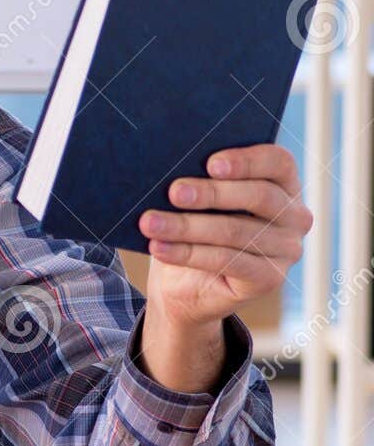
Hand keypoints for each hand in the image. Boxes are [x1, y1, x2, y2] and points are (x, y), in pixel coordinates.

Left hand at [136, 142, 311, 329]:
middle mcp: (294, 215)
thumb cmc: (193, 228)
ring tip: (151, 223)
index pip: (278, 162)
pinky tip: (159, 247)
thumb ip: (197, 181)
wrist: (186, 284)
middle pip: (258, 196)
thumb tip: (172, 168)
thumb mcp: (196, 203)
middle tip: (174, 192)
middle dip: (211, 193)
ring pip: (235, 231)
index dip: (247, 161)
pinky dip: (188, 253)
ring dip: (187, 226)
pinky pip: (228, 261)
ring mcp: (286, 249)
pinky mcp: (269, 278)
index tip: (211, 163)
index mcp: (283, 184)